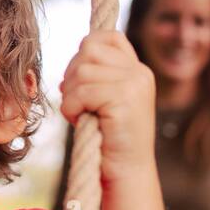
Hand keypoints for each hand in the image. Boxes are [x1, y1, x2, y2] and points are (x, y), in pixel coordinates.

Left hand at [59, 30, 155, 182]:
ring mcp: (134, 85)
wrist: (127, 172)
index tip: (80, 79)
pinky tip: (81, 122)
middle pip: (89, 50)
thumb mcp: (105, 102)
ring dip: (71, 95)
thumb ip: (95, 79)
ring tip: (80, 114)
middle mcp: (139, 73)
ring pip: (82, 71)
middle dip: (72, 75)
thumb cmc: (110, 140)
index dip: (85, 51)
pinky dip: (72, 108)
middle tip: (76, 102)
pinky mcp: (124, 100)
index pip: (107, 37)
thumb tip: (70, 68)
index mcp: (138, 70)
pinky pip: (81, 92)